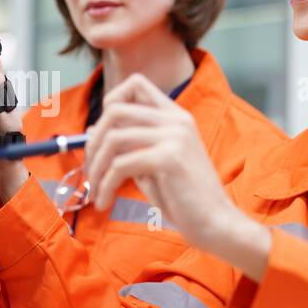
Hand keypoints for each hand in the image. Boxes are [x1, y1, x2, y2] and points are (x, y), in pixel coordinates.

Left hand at [84, 74, 271, 280]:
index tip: (101, 134)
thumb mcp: (153, 166)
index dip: (110, 102)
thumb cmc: (185, 199)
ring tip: (95, 191)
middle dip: (93, 141)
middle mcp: (176, 120)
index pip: (136, 84)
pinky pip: (120, 165)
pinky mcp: (168, 158)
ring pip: (113, 138)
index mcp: (176, 116)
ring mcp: (174, 136)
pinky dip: (105, 185)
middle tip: (90, 169)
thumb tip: (92, 129)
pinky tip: (104, 202)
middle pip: (115, 109)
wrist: (216, 224)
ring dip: (96, 167)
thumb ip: (129, 146)